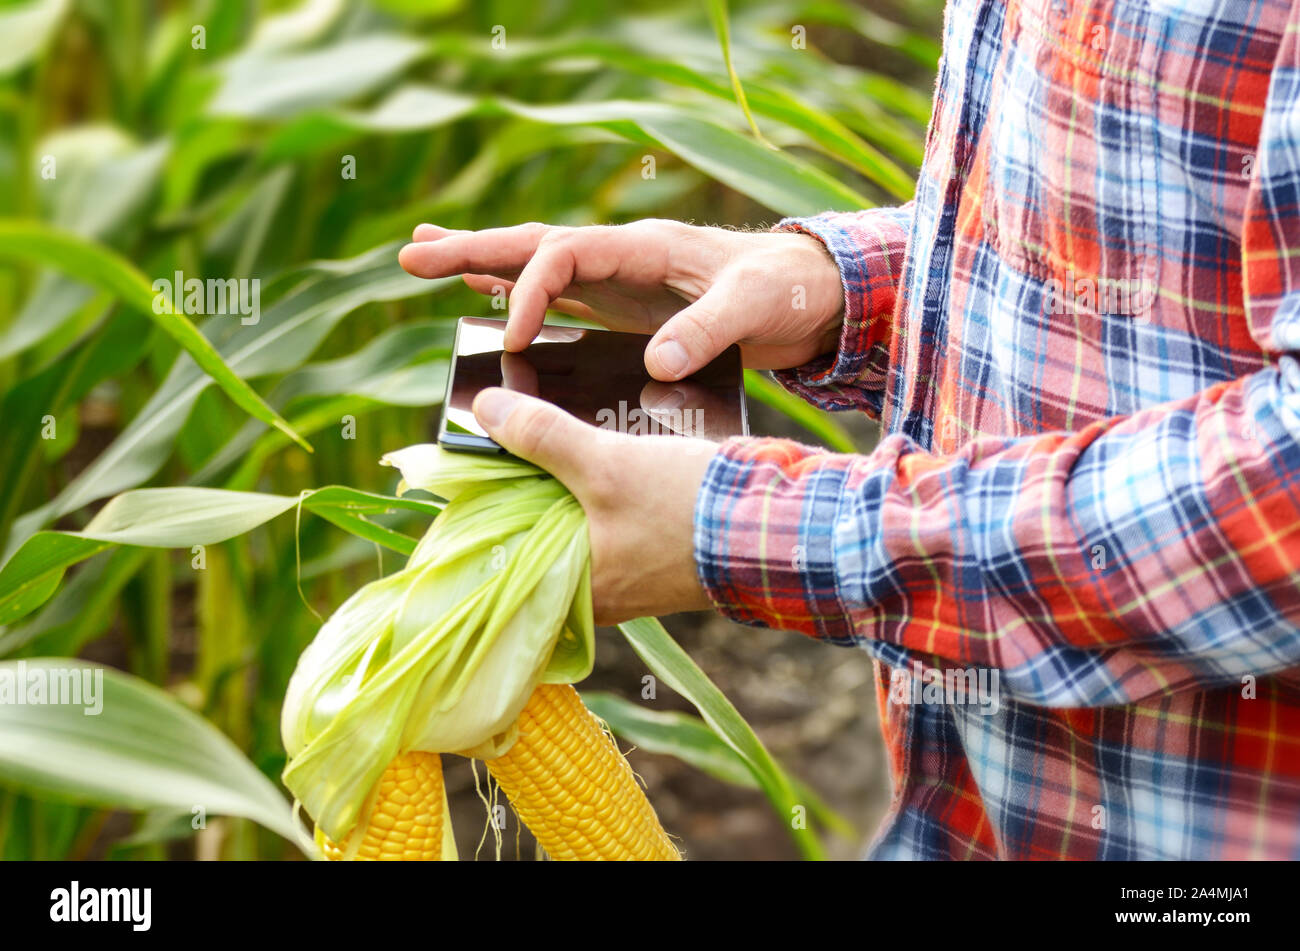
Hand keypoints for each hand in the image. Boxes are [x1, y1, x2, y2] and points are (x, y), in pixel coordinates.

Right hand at [398, 219, 843, 380]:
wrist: (814, 293)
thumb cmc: (788, 290)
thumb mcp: (752, 308)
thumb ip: (705, 331)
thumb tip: (653, 366)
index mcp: (644, 246)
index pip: (563, 252)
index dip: (529, 289)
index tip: (513, 338)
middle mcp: (622, 258)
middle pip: (533, 246)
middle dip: (472, 250)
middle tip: (408, 255)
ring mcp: (621, 283)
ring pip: (538, 269)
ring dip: (484, 266)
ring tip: (426, 261)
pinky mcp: (628, 310)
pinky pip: (562, 301)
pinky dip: (522, 298)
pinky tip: (491, 301)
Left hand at [471, 386, 715, 623]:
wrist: (780, 525)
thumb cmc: (686, 505)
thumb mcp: (607, 462)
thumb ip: (543, 436)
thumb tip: (484, 408)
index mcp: (574, 588)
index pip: (509, 553)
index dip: (490, 507)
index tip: (480, 466)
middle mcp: (600, 596)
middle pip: (544, 537)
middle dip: (532, 492)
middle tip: (514, 444)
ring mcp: (635, 581)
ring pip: (583, 528)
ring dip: (571, 491)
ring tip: (556, 442)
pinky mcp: (664, 561)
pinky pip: (618, 528)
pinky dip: (606, 498)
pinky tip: (606, 459)